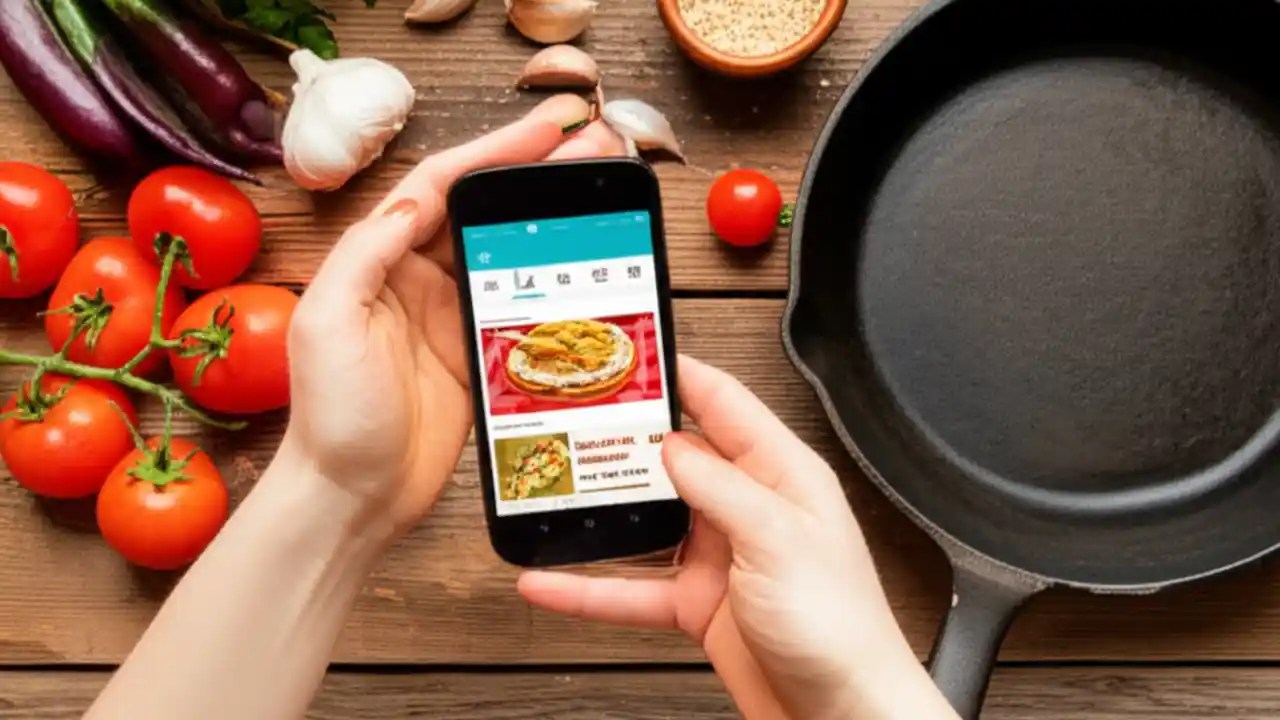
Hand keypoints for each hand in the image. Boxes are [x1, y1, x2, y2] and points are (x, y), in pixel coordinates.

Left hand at [279, 95, 625, 538]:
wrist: (352, 498)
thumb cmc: (332, 417)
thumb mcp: (327, 323)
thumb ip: (367, 253)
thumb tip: (416, 199)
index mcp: (380, 260)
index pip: (443, 186)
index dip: (497, 151)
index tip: (548, 129)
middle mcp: (417, 280)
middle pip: (487, 209)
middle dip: (539, 173)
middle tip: (595, 146)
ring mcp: (453, 318)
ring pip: (512, 251)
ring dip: (553, 221)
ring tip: (602, 195)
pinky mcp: (480, 358)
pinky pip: (525, 308)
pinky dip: (556, 284)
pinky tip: (588, 270)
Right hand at [519, 356, 956, 719]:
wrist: (843, 715)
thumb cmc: (840, 630)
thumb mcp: (778, 538)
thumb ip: (721, 487)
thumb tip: (672, 445)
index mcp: (782, 475)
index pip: (724, 403)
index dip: (678, 374)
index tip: (633, 356)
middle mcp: (748, 508)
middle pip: (675, 457)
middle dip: (625, 440)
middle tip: (573, 418)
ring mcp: (720, 557)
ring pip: (646, 520)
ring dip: (600, 513)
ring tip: (552, 491)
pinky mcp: (698, 604)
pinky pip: (632, 587)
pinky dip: (588, 587)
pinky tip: (550, 582)